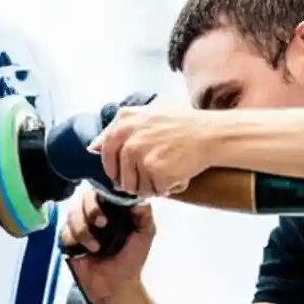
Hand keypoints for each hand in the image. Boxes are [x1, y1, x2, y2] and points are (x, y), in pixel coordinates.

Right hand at [59, 189, 154, 303]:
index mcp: (110, 208)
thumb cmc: (131, 258)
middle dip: (90, 210)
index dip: (101, 193)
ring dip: (83, 229)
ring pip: (71, 214)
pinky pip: (64, 231)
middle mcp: (92, 213)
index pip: (100, 190)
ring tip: (96, 246)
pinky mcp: (67, 240)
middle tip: (102, 224)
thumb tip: (137, 195)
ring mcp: (78, 226)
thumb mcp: (145, 233)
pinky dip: (74, 239)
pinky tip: (86, 251)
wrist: (117, 284)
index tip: (109, 206)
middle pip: (82, 197)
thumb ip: (144, 213)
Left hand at [89, 103, 214, 196]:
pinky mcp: (154, 171)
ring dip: (150, 186)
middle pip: (119, 176)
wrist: (211, 135)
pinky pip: (152, 191)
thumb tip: (92, 146)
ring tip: (168, 170)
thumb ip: (119, 127)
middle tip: (155, 170)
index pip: (105, 151)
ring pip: (135, 187)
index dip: (115, 165)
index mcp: (124, 122)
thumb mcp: (148, 113)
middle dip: (135, 180)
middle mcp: (128, 138)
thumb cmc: (183, 123)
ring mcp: (140, 155)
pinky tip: (177, 175)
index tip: (126, 169)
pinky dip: (165, 188)